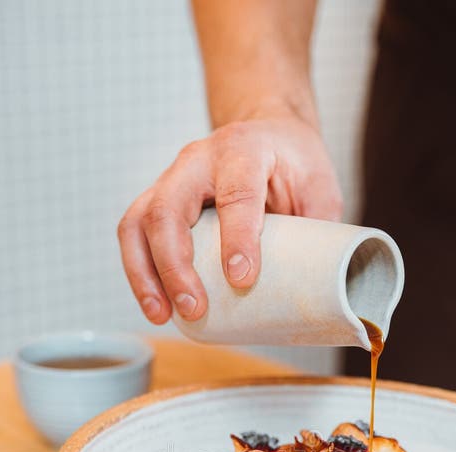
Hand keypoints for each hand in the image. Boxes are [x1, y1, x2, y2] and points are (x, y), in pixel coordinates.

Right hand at [118, 116, 342, 323]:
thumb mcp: (321, 187)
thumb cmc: (294, 164)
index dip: (236, 238)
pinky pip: (134, 235)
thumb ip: (318, 230)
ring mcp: (171, 179)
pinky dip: (139, 272)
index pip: (235, 194)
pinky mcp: (157, 200)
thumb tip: (317, 288)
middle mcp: (198, 159)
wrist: (269, 133)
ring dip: (145, 274)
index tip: (242, 279)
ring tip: (161, 314)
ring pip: (139, 222)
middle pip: (169, 208)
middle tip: (194, 308)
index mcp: (245, 149)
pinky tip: (155, 305)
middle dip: (176, 265)